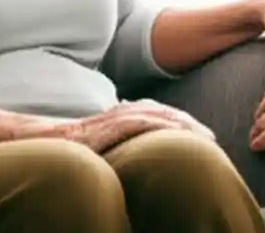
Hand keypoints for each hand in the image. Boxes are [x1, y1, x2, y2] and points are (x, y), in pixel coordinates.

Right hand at [63, 99, 215, 152]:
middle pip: (166, 112)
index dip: (183, 123)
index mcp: (125, 113)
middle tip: (212, 138)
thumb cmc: (77, 143)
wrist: (52, 139)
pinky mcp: (112, 125)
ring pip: (159, 115)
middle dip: (191, 124)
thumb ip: (122, 139)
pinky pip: (143, 122)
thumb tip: (138, 153)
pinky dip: (164, 126)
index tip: (202, 135)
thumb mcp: (105, 139)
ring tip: (205, 138)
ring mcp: (119, 116)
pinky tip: (180, 133)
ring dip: (184, 125)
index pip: (161, 114)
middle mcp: (125, 111)